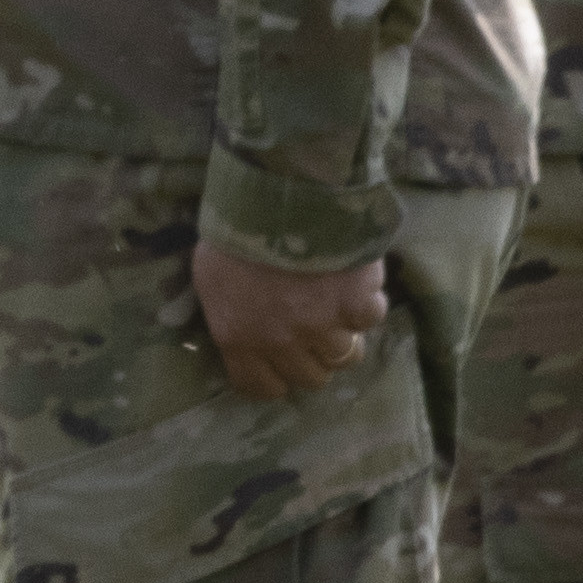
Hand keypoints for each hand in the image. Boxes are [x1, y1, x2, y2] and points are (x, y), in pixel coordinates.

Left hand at [193, 235, 389, 401]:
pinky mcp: (355, 303)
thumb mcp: (210, 276)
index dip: (278, 378)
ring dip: (345, 333)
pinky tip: (357, 280)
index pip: (263, 388)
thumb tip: (245, 325)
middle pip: (312, 378)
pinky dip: (368, 301)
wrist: (279, 194)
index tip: (284, 363)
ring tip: (340, 305)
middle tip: (317, 330)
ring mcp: (322, 325)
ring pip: (347, 356)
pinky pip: (371, 318)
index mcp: (240, 338)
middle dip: (316, 357)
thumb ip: (230, 312)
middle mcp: (282, 342)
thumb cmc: (235, 231)